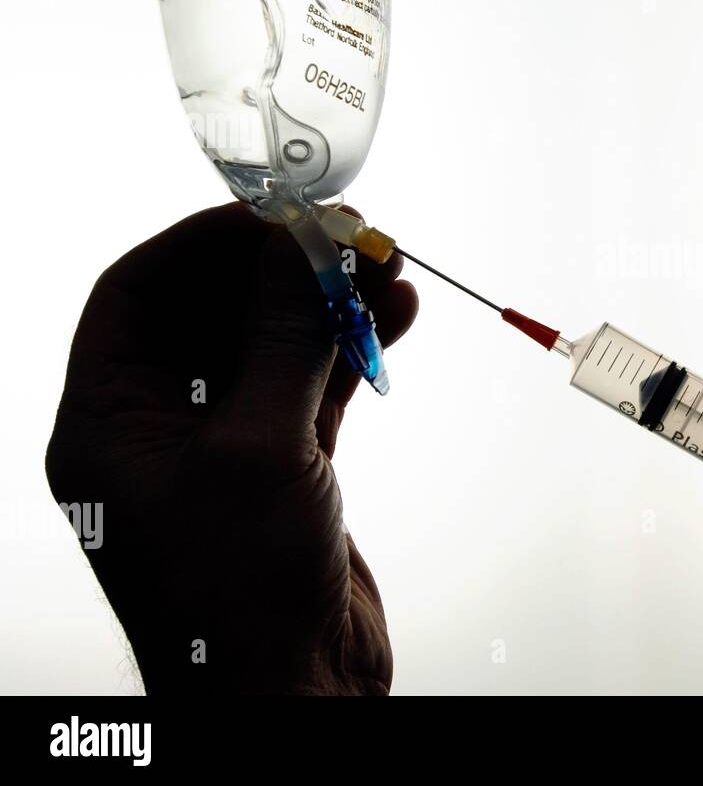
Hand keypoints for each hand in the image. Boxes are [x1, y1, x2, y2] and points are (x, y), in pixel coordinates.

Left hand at [46, 204, 418, 694]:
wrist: (293, 695)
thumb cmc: (237, 600)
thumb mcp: (257, 450)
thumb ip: (283, 340)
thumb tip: (301, 248)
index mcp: (109, 422)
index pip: (136, 296)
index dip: (200, 243)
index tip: (270, 211)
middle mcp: (159, 427)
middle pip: (210, 313)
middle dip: (276, 268)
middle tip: (342, 232)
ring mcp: (225, 445)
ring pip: (270, 345)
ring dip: (324, 303)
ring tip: (381, 264)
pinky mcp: (283, 466)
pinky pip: (312, 384)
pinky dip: (350, 348)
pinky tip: (389, 316)